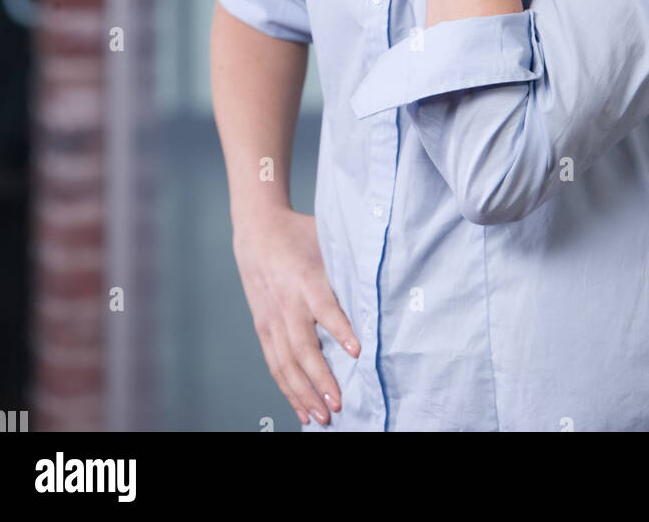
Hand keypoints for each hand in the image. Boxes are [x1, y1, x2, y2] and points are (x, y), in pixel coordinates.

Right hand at [232, 207, 359, 426]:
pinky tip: (302, 411)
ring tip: (322, 416)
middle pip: (302, 346)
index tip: (358, 352)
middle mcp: (287, 302)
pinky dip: (288, 390)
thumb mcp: (326, 238)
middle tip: (338, 403)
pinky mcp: (263, 328)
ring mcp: (272, 319)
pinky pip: (275, 364)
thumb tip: (392, 269)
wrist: (257, 231)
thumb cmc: (300, 234)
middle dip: (320, 377)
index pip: (325, 307)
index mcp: (306, 277)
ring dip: (303, 393)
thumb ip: (351, 258)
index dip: (340, 330)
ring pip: (286, 363)